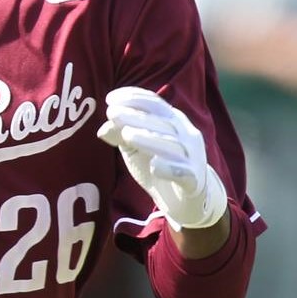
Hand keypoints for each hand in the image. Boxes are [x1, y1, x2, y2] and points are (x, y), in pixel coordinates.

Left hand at [97, 86, 227, 230]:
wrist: (187, 199)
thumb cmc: (161, 166)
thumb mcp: (136, 149)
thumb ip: (121, 136)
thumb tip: (102, 129)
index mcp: (174, 121)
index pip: (156, 104)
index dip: (135, 98)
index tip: (111, 99)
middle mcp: (186, 135)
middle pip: (162, 122)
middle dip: (136, 116)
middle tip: (113, 113)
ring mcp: (193, 158)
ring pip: (172, 145)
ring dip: (149, 138)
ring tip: (127, 134)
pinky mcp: (194, 181)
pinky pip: (184, 173)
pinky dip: (170, 168)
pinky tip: (155, 165)